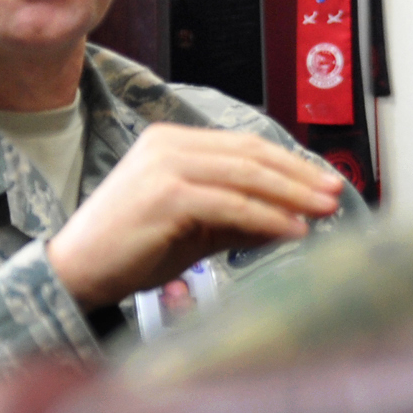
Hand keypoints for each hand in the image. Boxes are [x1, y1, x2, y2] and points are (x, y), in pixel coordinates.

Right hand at [46, 125, 345, 306]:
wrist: (77, 271)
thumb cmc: (130, 250)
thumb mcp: (196, 229)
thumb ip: (239, 219)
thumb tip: (293, 219)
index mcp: (173, 142)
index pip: (246, 146)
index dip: (290, 163)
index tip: (324, 182)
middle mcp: (168, 144)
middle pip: (252, 154)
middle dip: (299, 176)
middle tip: (334, 194)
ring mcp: (165, 166)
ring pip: (246, 175)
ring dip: (291, 195)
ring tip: (323, 212)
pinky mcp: (165, 195)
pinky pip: (230, 204)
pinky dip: (266, 217)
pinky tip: (292, 230)